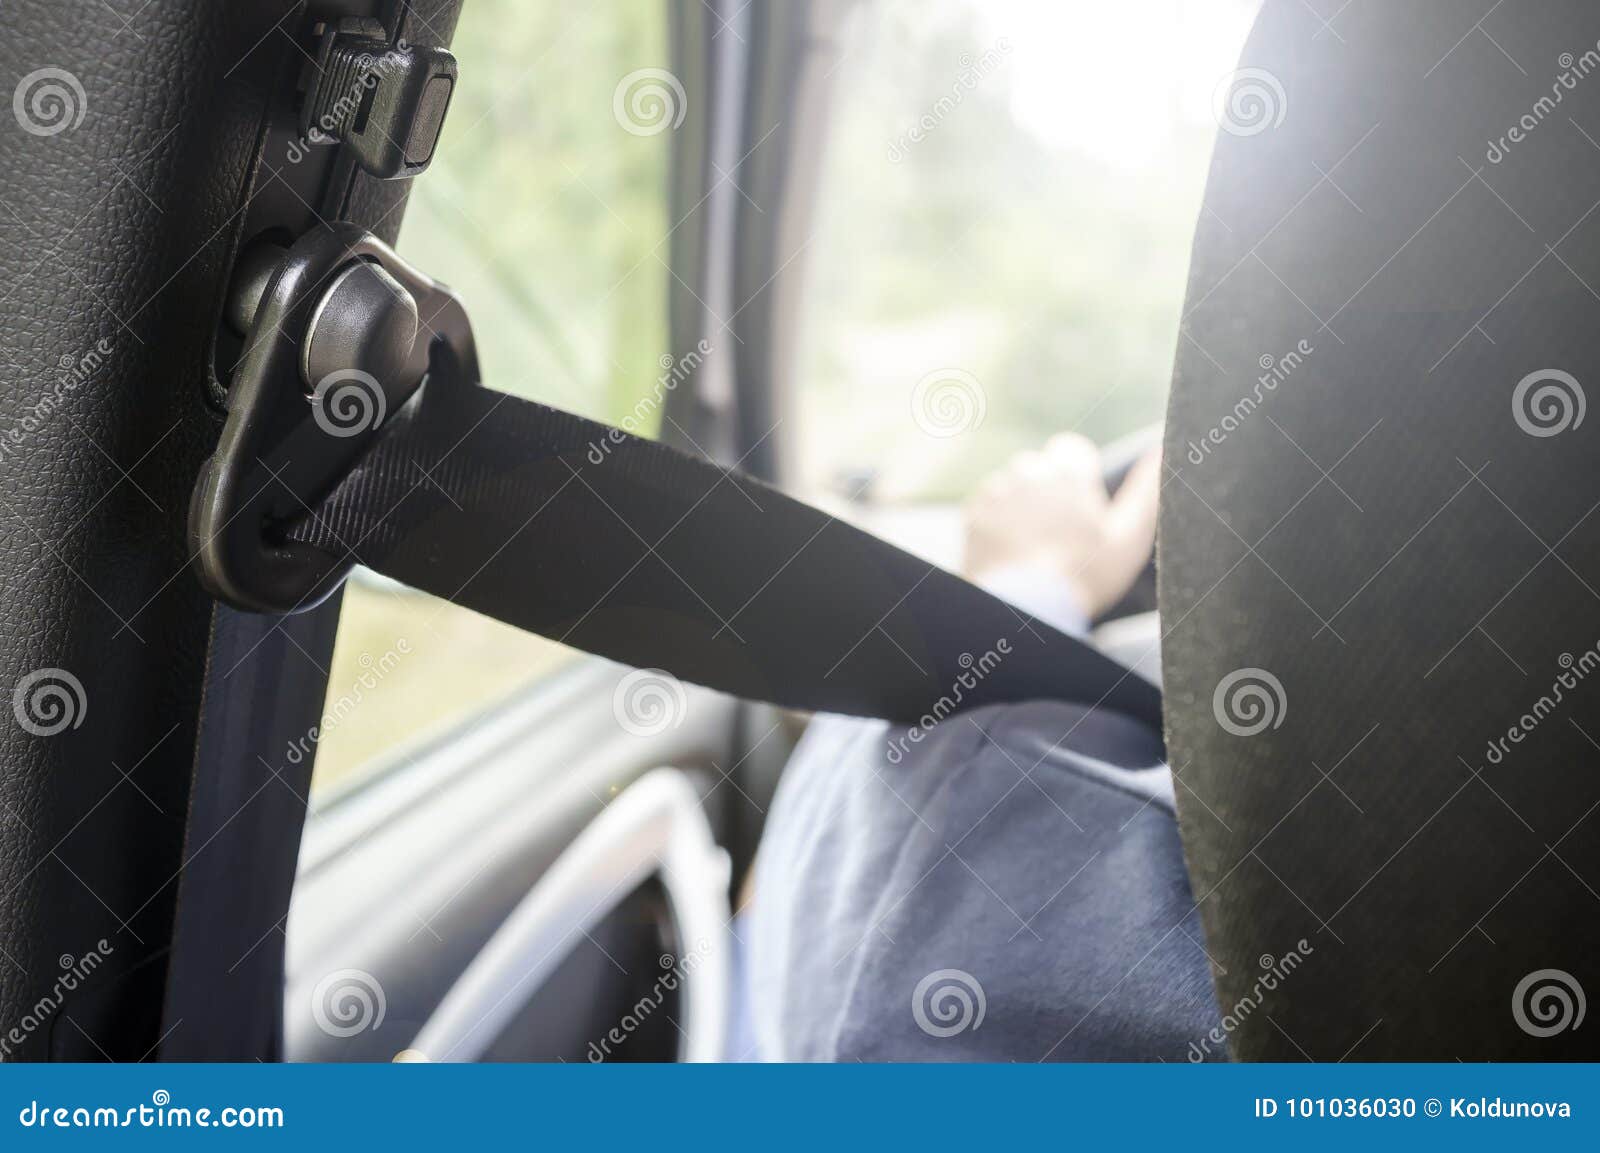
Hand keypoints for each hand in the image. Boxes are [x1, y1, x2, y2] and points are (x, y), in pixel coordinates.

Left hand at [962, 434, 1160, 619]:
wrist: (1027, 607)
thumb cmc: (1085, 576)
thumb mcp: (1129, 538)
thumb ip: (1147, 491)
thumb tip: (1161, 451)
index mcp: (1070, 474)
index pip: (1071, 449)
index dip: (1075, 473)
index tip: (1078, 500)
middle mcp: (1031, 473)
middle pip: (1039, 467)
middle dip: (1046, 489)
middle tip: (1056, 529)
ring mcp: (999, 492)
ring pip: (1010, 484)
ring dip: (1018, 502)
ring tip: (1031, 541)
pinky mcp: (974, 513)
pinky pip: (985, 505)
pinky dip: (994, 519)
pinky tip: (1008, 546)